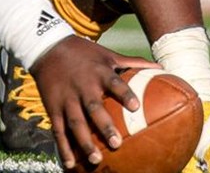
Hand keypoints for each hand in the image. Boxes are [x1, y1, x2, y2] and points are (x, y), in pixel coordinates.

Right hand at [29, 37, 154, 168]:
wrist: (48, 48)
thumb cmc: (84, 52)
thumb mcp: (108, 54)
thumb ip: (133, 63)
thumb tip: (161, 67)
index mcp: (99, 72)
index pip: (114, 83)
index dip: (125, 94)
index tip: (136, 106)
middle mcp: (83, 87)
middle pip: (94, 108)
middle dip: (104, 126)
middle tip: (116, 144)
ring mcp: (67, 99)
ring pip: (75, 123)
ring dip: (84, 142)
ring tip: (96, 159)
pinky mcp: (53, 108)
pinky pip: (58, 130)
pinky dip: (63, 147)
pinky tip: (70, 164)